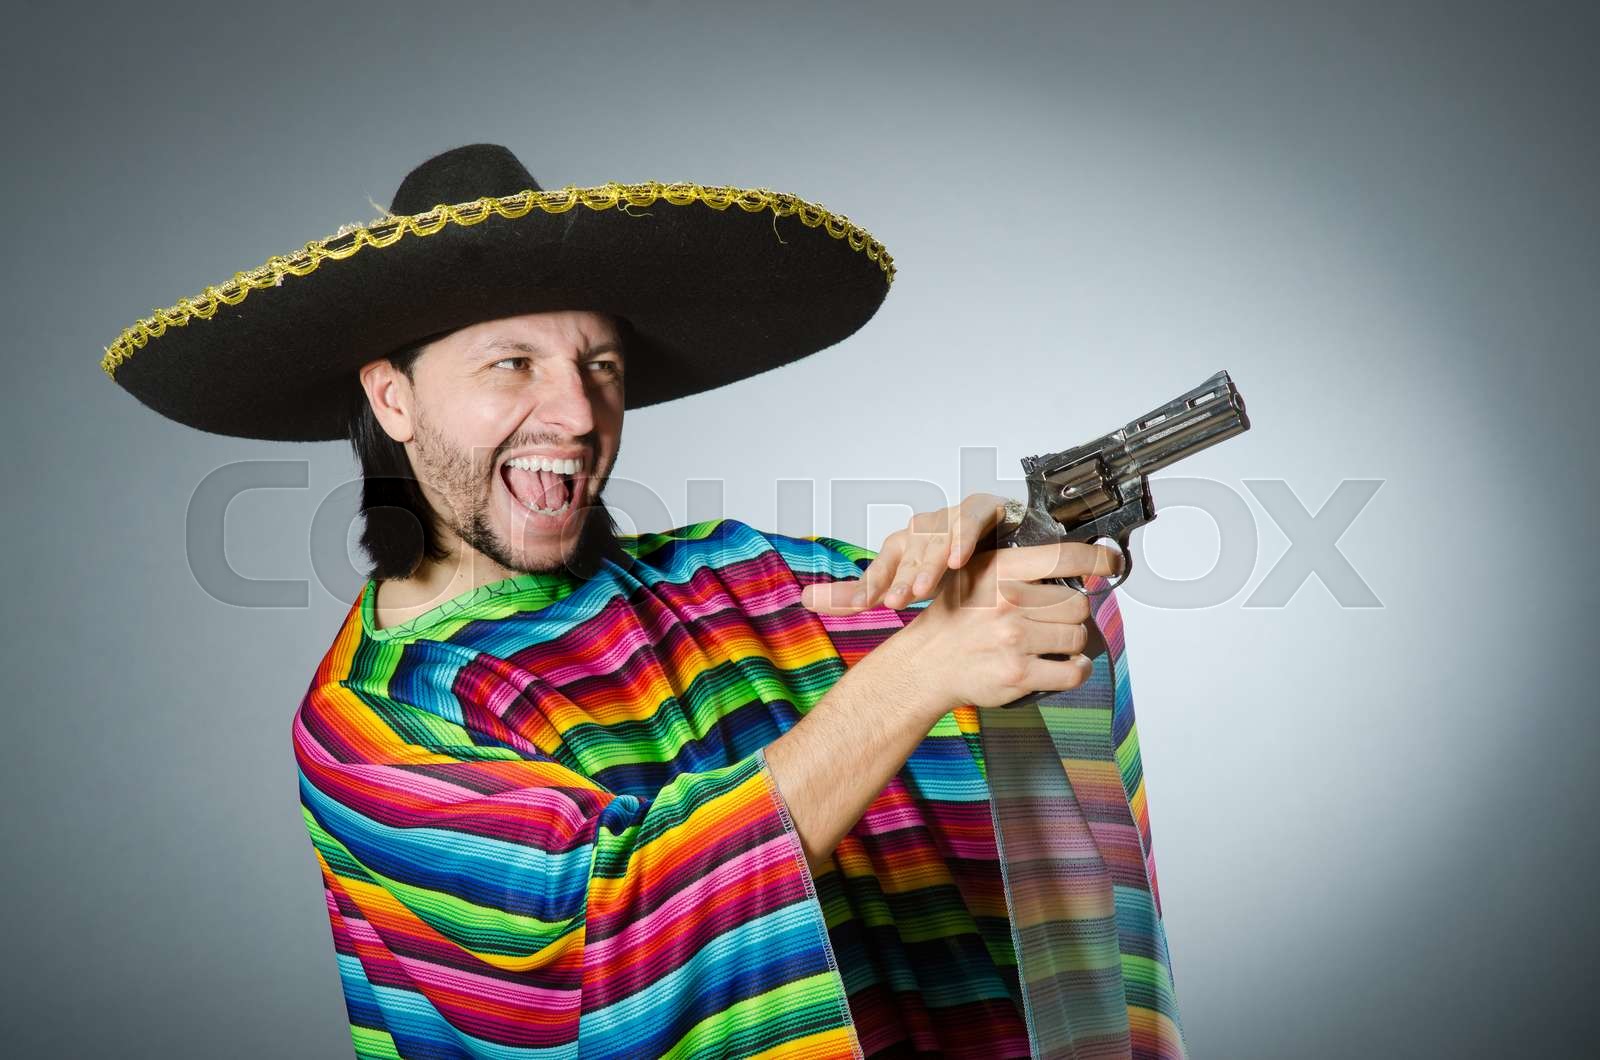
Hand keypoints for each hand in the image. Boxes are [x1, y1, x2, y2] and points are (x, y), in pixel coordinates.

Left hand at [800, 492, 1015, 614]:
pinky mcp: (979, 510)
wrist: (997, 539)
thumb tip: (804, 600)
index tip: (860, 608)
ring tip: (922, 590)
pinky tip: (959, 561)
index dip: (870, 587)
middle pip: (907, 556)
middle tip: (894, 603)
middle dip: (900, 580)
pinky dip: (964, 540)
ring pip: (935, 540)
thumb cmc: (945, 563)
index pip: (880, 569)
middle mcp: (920, 531)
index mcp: (900, 548)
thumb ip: (857, 594)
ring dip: (928, 565)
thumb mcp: (902, 583)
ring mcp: (949, 519)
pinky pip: (970, 523)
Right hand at [890, 539, 1123, 714]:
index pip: (1064, 557)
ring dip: (1073, 641)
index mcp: (1000, 571)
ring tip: (1053, 642)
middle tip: (1056, 618)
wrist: (926, 663)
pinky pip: (1073, 671)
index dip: (1097, 558)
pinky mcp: (1019, 674)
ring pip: (1077, 636)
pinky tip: (1067, 665)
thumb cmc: (952, 620)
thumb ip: (1018, 568)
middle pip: (1077, 603)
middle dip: (1073, 613)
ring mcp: (1014, 640)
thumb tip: (1071, 566)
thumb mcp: (977, 575)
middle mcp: (1008, 602)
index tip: (1111, 562)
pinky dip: (1077, 670)